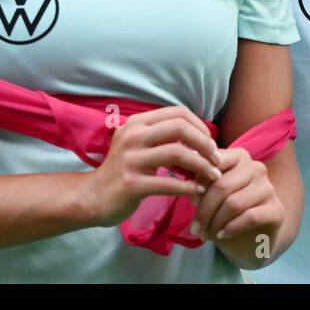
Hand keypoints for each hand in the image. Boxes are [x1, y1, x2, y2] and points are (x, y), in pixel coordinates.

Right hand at [78, 105, 223, 228]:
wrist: (92, 196)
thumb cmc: (122, 170)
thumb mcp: (136, 144)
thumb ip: (160, 135)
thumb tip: (199, 133)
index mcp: (137, 123)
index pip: (177, 112)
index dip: (200, 125)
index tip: (210, 143)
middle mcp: (132, 136)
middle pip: (180, 128)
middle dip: (205, 143)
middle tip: (217, 159)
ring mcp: (130, 159)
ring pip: (177, 154)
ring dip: (202, 165)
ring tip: (213, 176)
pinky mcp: (131, 184)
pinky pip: (168, 183)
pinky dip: (188, 187)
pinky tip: (198, 192)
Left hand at [190, 146, 283, 243]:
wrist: (251, 238)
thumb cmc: (225, 211)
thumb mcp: (210, 194)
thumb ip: (202, 183)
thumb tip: (190, 184)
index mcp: (239, 157)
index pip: (216, 161)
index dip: (200, 182)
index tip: (192, 202)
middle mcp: (256, 168)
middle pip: (223, 186)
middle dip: (205, 210)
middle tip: (195, 228)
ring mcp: (269, 188)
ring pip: (234, 203)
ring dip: (215, 222)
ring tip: (205, 234)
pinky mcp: (277, 210)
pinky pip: (250, 217)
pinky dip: (232, 228)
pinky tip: (222, 235)